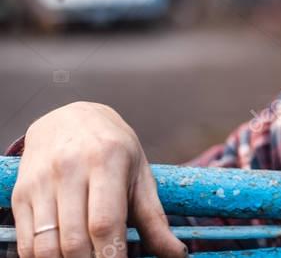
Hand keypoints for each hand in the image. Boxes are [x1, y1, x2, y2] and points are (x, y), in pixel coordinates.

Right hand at [11, 101, 186, 257]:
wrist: (67, 118)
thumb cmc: (112, 149)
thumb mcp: (139, 173)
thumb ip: (155, 218)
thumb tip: (177, 255)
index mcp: (107, 160)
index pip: (105, 222)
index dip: (111, 255)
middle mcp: (69, 168)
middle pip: (75, 240)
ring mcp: (41, 181)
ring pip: (47, 245)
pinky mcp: (20, 194)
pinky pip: (26, 242)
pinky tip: (62, 256)